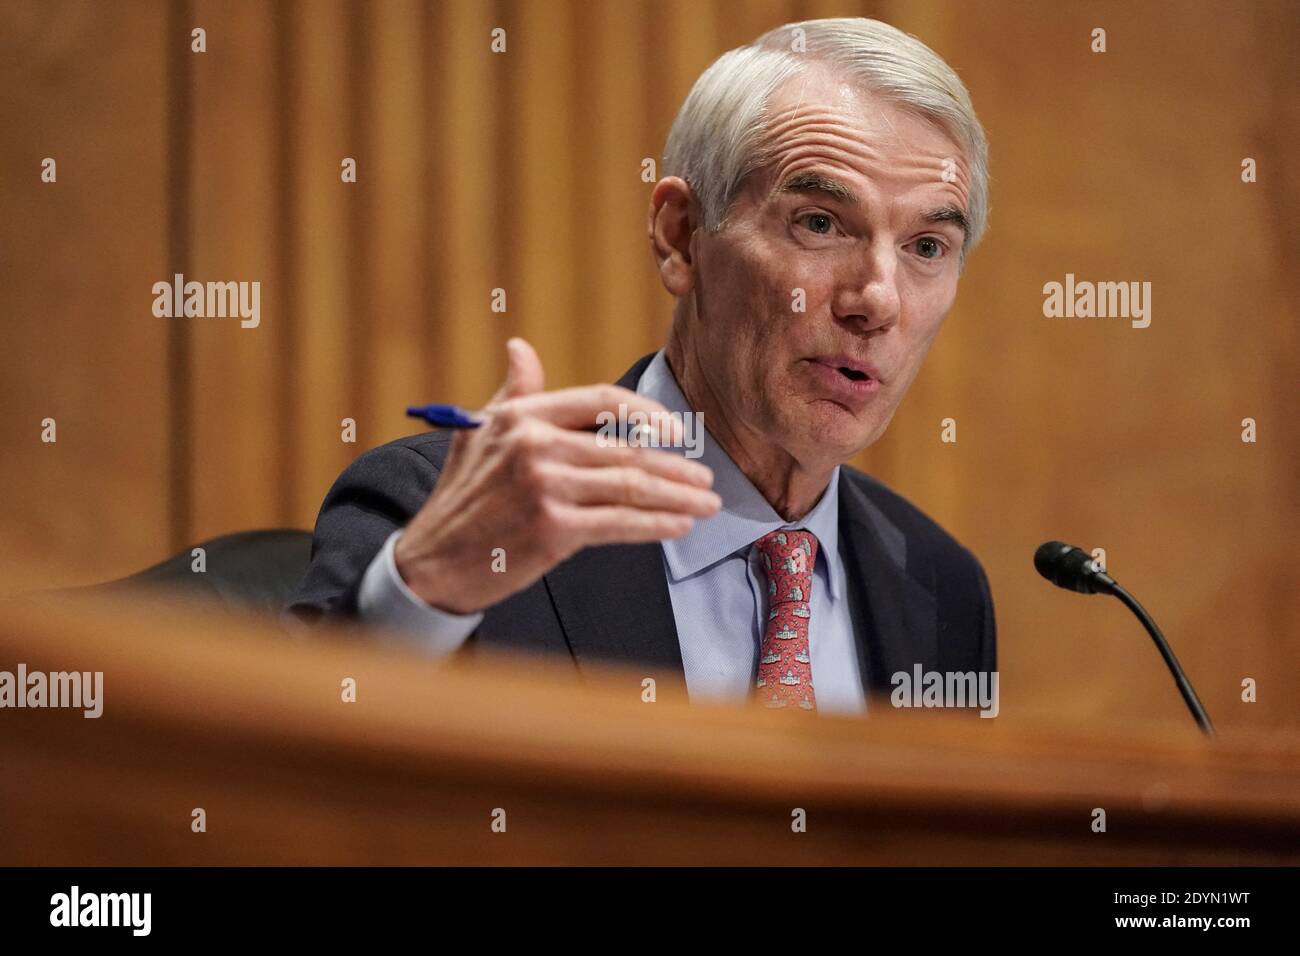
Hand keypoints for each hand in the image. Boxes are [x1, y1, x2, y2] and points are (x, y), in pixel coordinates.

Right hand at [394, 338, 719, 613]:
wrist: (431, 562)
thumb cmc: (462, 499)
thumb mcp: (478, 434)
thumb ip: (514, 393)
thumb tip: (520, 347)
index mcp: (522, 416)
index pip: (604, 401)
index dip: (649, 414)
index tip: (677, 433)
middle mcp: (534, 445)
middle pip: (626, 448)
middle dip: (675, 467)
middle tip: (706, 478)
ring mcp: (545, 486)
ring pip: (631, 485)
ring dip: (677, 496)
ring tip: (705, 503)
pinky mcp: (553, 528)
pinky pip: (621, 523)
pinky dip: (656, 524)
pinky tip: (678, 525)